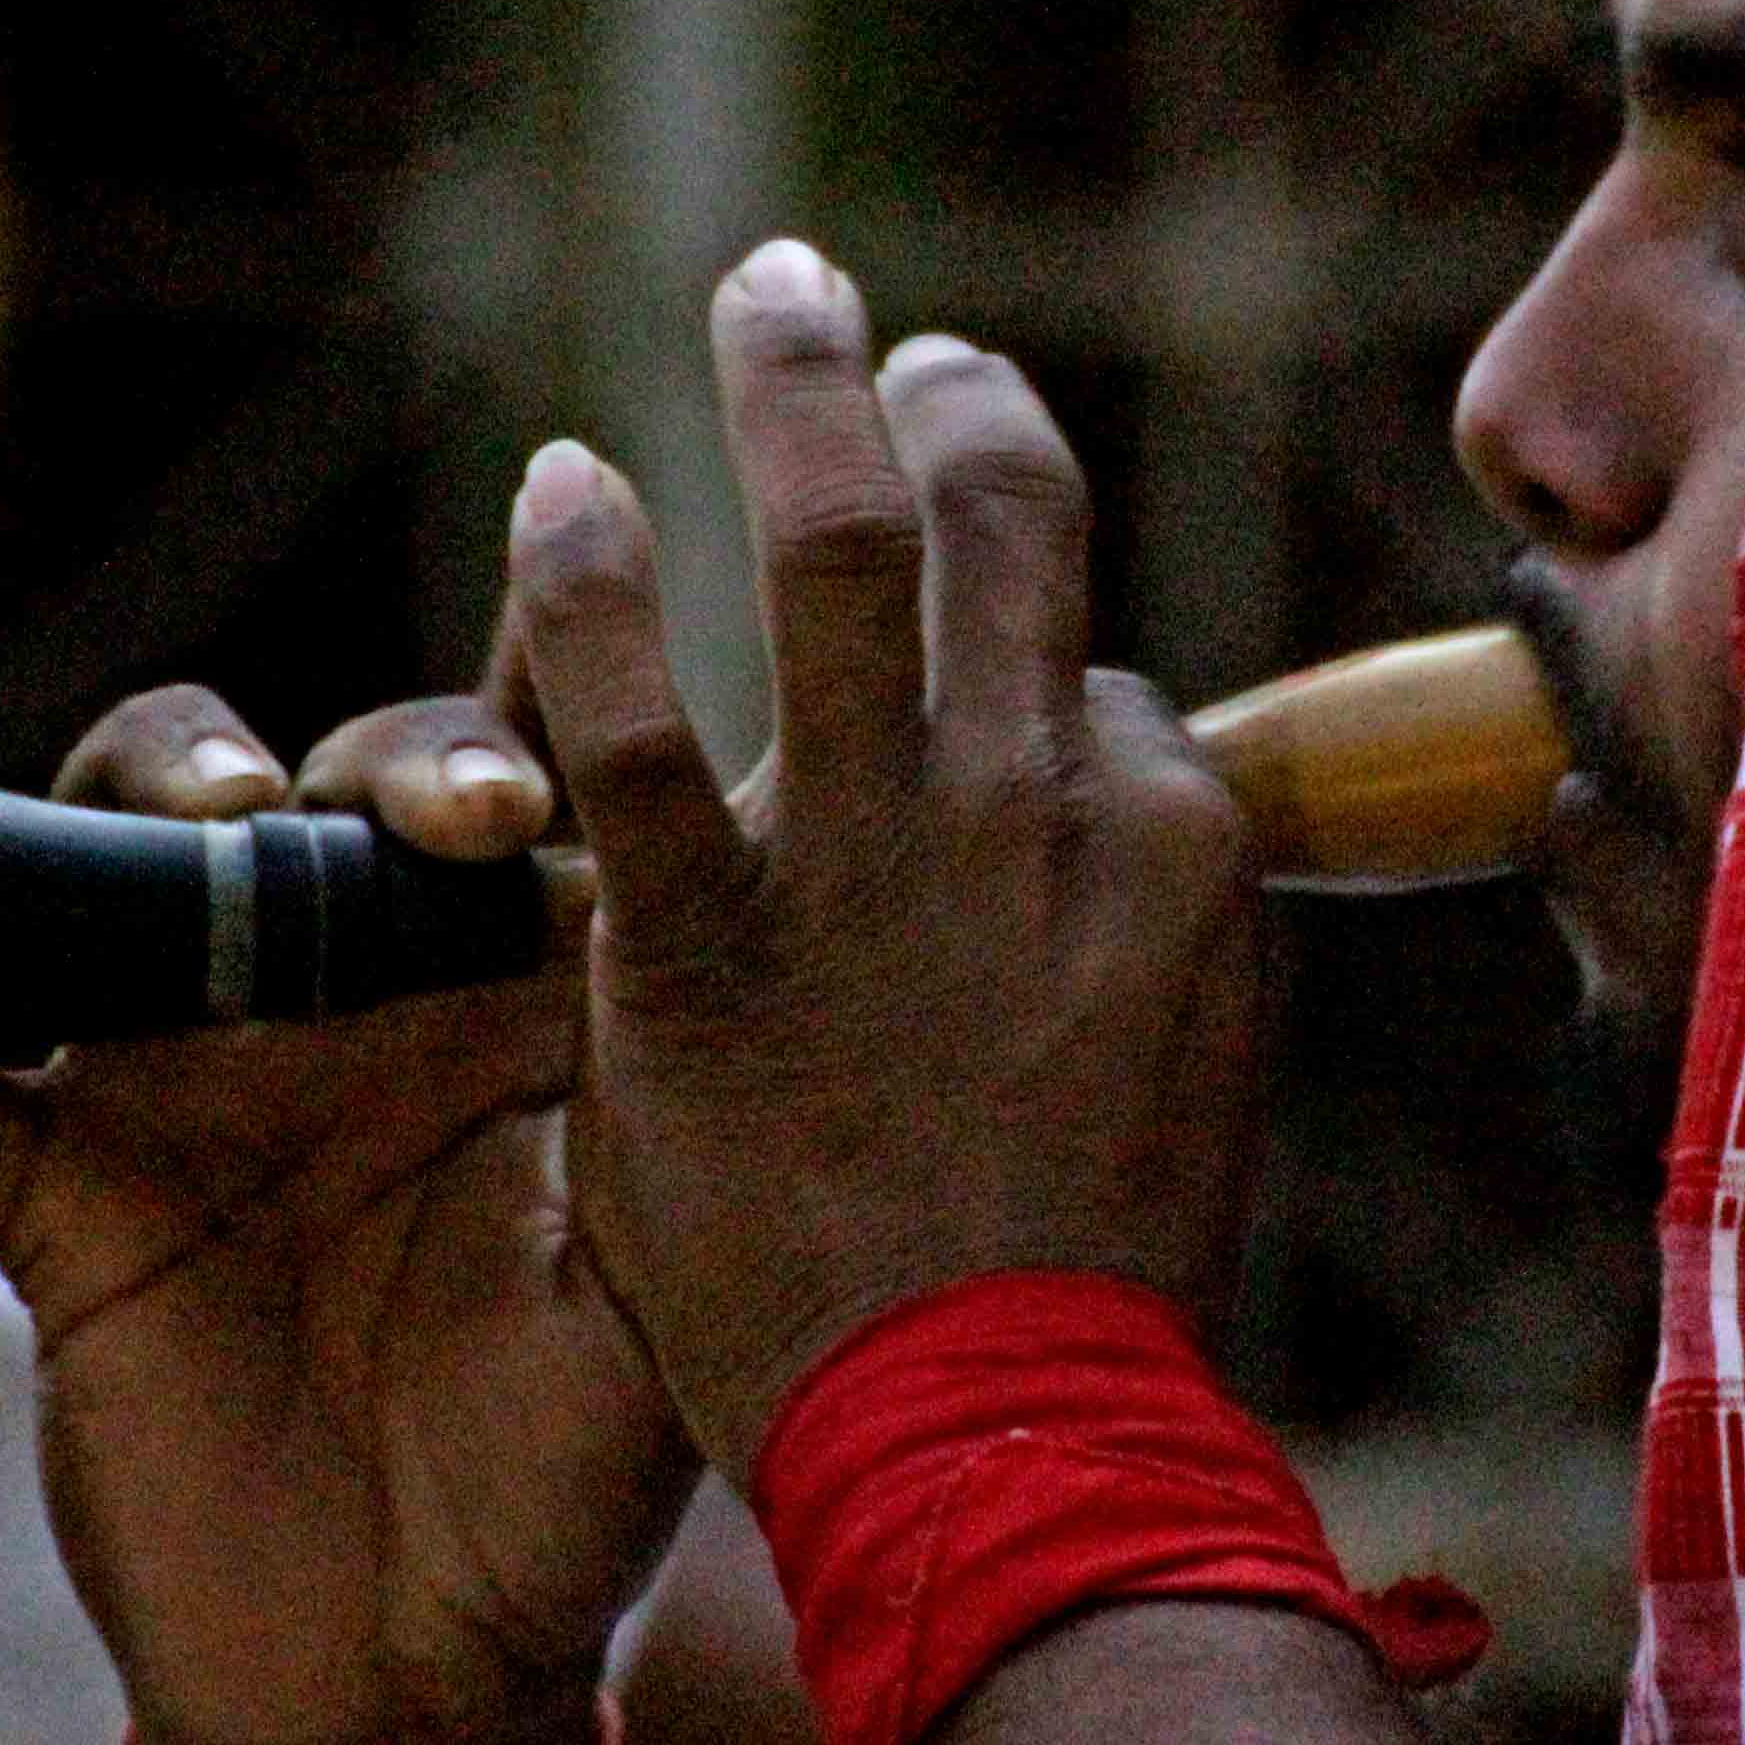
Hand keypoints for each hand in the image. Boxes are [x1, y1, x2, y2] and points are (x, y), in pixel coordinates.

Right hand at [0, 677, 697, 1744]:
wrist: (420, 1693)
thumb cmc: (575, 1475)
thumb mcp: (655, 1301)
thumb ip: (661, 1134)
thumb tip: (680, 964)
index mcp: (509, 995)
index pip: (508, 811)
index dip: (505, 760)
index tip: (515, 805)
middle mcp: (347, 997)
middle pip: (310, 800)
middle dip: (341, 771)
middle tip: (370, 822)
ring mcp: (189, 1084)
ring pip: (106, 886)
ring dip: (112, 832)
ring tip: (182, 827)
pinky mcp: (64, 1207)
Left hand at [506, 239, 1274, 1464]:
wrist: (997, 1453)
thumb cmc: (1089, 1291)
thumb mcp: (1182, 1072)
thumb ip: (1131, 926)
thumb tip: (1112, 810)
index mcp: (1170, 846)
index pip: (1091, 673)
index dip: (1024, 669)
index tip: (974, 663)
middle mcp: (1045, 802)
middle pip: (1014, 523)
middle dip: (956, 401)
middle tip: (900, 343)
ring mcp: (880, 856)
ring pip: (847, 545)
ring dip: (801, 391)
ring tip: (773, 291)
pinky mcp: (709, 943)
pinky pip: (634, 721)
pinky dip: (592, 587)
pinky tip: (561, 489)